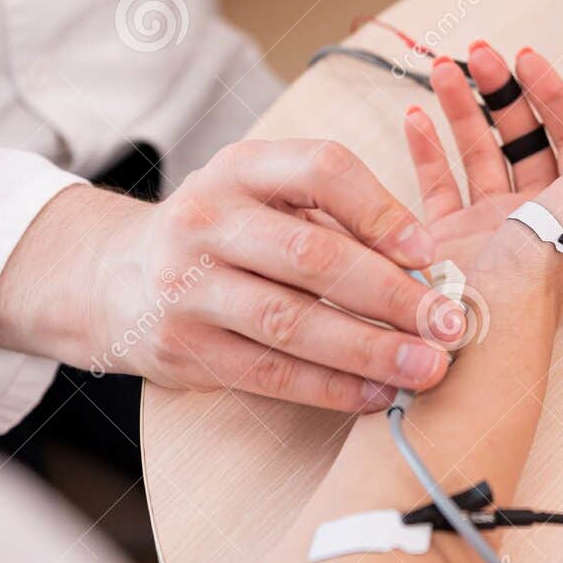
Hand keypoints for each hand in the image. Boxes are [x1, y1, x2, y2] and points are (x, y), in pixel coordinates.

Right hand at [0, 139, 450, 413]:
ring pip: (291, 323)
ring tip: (427, 367)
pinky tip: (379, 394)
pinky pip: (269, 373)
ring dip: (369, 350)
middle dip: (390, 294)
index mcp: (242, 168)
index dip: (380, 209)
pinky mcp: (184, 347)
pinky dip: (330, 387)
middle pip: (311, 256)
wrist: (112, 276)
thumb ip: (333, 214)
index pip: (320, 169)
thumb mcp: (263, 194)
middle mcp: (209, 219)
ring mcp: (189, 286)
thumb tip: (426, 262)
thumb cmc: (224, 231)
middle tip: (449, 322)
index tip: (429, 250)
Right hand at [402, 41, 562, 315]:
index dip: (552, 93)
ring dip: (462, 107)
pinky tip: (416, 115)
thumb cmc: (543, 263)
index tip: (526, 59)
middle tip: (481, 55)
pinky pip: (435, 184)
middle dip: (503, 91)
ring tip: (444, 69)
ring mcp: (489, 225)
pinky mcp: (446, 238)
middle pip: (522, 138)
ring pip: (477, 152)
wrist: (487, 320)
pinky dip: (425, 147)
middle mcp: (535, 214)